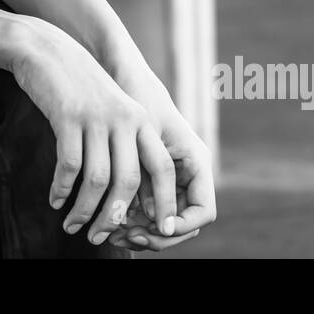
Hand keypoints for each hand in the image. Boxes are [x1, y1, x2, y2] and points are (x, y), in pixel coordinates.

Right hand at [8, 19, 182, 244]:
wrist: (46, 50)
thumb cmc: (79, 87)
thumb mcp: (111, 110)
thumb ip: (123, 142)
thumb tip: (127, 192)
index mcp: (141, 120)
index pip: (163, 169)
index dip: (163, 202)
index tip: (158, 230)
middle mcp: (125, 119)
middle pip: (129, 181)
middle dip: (115, 217)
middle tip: (99, 237)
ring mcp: (97, 117)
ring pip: (97, 179)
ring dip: (85, 209)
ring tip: (73, 225)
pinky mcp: (68, 116)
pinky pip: (69, 165)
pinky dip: (62, 188)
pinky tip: (55, 200)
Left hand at [108, 66, 216, 251]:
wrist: (122, 76)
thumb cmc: (138, 98)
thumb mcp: (145, 135)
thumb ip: (152, 176)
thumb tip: (155, 220)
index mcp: (197, 163)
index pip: (203, 212)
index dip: (182, 226)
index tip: (155, 229)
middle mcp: (188, 176)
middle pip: (183, 225)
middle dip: (157, 236)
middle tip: (126, 236)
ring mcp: (170, 181)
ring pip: (163, 223)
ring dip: (141, 233)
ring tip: (113, 233)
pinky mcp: (150, 182)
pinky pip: (147, 213)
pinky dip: (131, 221)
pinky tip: (110, 222)